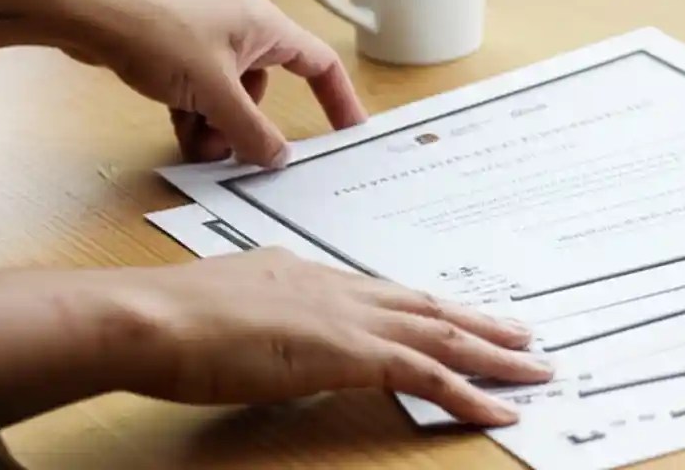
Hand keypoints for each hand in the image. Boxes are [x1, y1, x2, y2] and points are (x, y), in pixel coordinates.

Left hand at [63, 0, 366, 167]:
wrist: (84, 11)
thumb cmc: (153, 30)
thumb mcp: (213, 92)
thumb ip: (251, 130)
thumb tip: (276, 156)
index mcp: (265, 26)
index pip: (319, 64)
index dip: (338, 99)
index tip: (347, 130)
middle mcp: (242, 27)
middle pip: (266, 89)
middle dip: (251, 126)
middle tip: (239, 153)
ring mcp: (207, 36)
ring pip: (230, 94)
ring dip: (218, 125)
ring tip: (196, 143)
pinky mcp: (176, 47)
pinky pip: (201, 89)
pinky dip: (195, 113)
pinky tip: (179, 131)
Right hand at [115, 248, 551, 424]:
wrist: (153, 317)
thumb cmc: (170, 317)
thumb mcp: (226, 305)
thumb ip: (261, 311)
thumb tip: (272, 323)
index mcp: (310, 276)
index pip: (387, 294)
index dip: (428, 307)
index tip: (457, 314)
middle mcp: (340, 288)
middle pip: (427, 305)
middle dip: (479, 322)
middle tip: (521, 334)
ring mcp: (350, 317)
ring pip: (442, 334)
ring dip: (492, 354)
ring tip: (531, 366)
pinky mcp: (352, 352)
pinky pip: (429, 374)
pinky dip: (470, 394)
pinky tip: (499, 409)